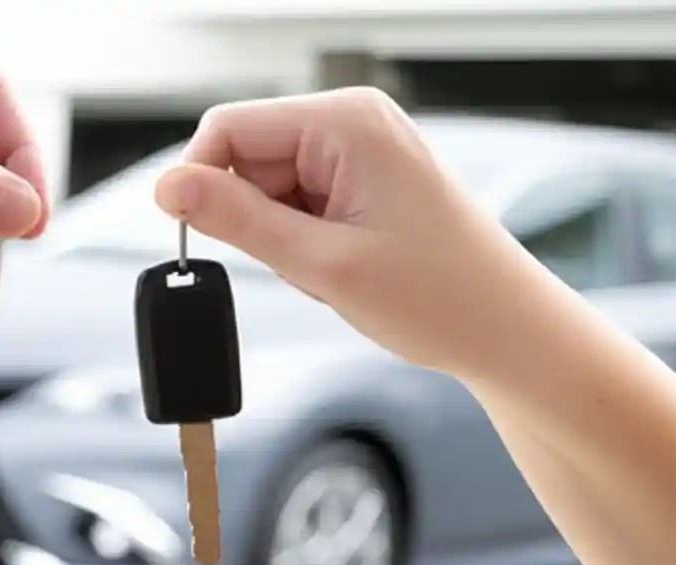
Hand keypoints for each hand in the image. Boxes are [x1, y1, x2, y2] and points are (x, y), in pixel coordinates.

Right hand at [154, 88, 545, 377]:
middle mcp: (353, 122)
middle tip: (308, 267)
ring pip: (272, 189)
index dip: (199, 183)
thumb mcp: (321, 264)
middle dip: (257, 221)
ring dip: (284, 239)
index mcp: (345, 122)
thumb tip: (169, 187)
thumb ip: (237, 220)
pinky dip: (307, 244)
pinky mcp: (366, 180)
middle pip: (248, 159)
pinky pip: (302, 204)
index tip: (195, 238)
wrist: (507, 331)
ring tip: (337, 272)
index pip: (228, 128)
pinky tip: (346, 270)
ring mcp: (362, 151)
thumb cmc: (439, 297)